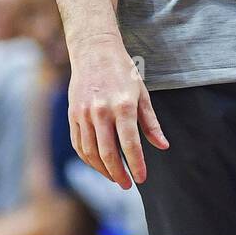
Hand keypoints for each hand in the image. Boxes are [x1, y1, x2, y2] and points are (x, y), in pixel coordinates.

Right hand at [67, 32, 168, 188]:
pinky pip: (78, 144)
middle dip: (119, 174)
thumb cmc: (122, 71)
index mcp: (122, 106)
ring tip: (114, 177)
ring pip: (91, 152)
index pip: (130, 145)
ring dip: (102, 170)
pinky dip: (87, 159)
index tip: (142, 179)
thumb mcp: (142, 94)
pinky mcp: (72, 113)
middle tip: (127, 185)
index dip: (136, 165)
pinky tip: (98, 163)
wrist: (94, 50)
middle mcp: (101, 111)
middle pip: (108, 153)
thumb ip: (151, 123)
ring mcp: (84, 113)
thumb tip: (163, 146)